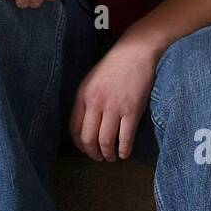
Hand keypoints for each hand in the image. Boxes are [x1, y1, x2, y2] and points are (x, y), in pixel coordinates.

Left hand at [69, 39, 161, 161]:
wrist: (135, 53)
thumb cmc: (114, 67)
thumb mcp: (91, 81)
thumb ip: (87, 101)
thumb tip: (86, 126)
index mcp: (83, 96)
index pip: (75, 128)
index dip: (80, 144)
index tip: (86, 149)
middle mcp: (96, 103)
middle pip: (89, 139)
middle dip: (93, 153)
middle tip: (99, 158)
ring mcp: (114, 107)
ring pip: (106, 141)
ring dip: (108, 154)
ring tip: (111, 157)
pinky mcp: (132, 110)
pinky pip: (125, 138)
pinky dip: (124, 150)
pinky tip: (124, 153)